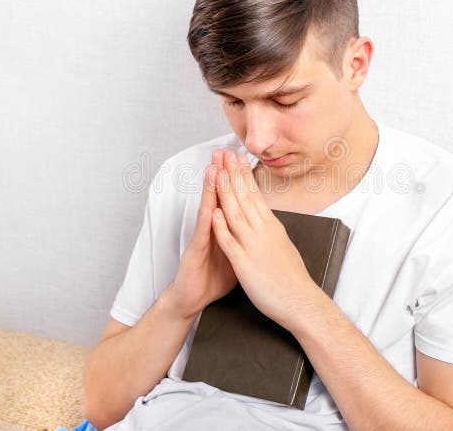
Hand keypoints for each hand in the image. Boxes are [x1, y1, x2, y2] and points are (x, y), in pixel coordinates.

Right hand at [166, 150, 237, 318]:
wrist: (192, 299)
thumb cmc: (213, 278)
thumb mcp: (236, 255)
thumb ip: (244, 238)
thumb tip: (260, 229)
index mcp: (227, 229)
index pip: (233, 200)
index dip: (238, 180)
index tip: (243, 160)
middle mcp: (213, 229)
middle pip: (219, 197)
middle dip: (223, 175)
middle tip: (225, 153)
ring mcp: (202, 239)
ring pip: (208, 210)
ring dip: (211, 190)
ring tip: (214, 169)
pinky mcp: (195, 252)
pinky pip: (202, 235)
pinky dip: (206, 221)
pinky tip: (209, 208)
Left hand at [210, 150, 320, 329]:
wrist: (301, 302)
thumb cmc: (294, 279)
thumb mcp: (284, 246)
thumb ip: (273, 232)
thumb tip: (269, 221)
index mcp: (272, 226)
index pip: (256, 195)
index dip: (244, 175)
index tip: (237, 159)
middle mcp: (263, 231)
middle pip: (245, 197)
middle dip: (232, 174)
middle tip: (224, 153)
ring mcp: (254, 246)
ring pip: (236, 214)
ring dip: (224, 192)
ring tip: (216, 173)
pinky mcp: (245, 263)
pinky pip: (230, 242)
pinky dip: (221, 226)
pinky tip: (213, 212)